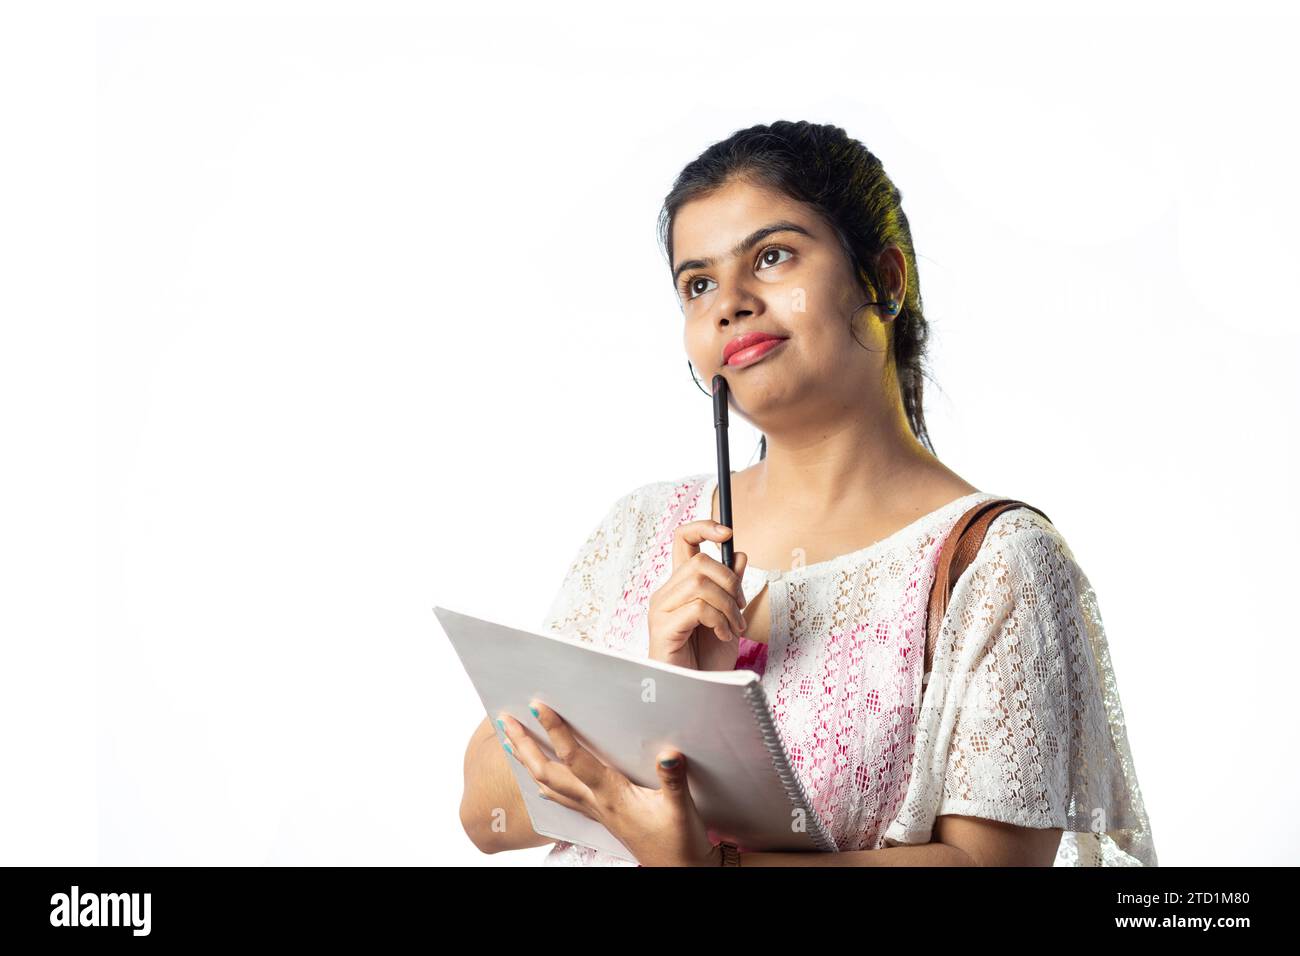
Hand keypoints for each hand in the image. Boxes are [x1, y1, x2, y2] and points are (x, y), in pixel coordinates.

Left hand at [498, 701, 720, 866]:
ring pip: (549, 785)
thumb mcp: (682, 808)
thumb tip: (669, 754)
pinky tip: (536, 780)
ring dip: (526, 762)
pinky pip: (562, 798)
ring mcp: (594, 810)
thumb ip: (674, 780)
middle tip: (505, 721)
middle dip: (524, 745)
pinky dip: (543, 784)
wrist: (678, 870)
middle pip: (548, 772)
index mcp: (612, 795)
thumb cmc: (678, 841)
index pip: (576, 758)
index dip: (555, 731)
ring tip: (509, 742)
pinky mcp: (599, 816)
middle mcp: (596, 802)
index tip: (537, 707)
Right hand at [646, 519, 748, 671]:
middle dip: (729, 581)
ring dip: (727, 604)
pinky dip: (719, 619)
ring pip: (699, 583)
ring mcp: (661, 610)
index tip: (727, 533)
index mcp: (680, 586)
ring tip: (732, 626)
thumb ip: (731, 587)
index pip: (682, 540)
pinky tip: (722, 635)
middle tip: (739, 607)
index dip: (703, 528)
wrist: (699, 692)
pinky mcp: (663, 629)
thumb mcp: (728, 616)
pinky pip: (698, 608)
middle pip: (699, 561)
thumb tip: (740, 555)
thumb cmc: (707, 659)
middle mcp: (666, 593)